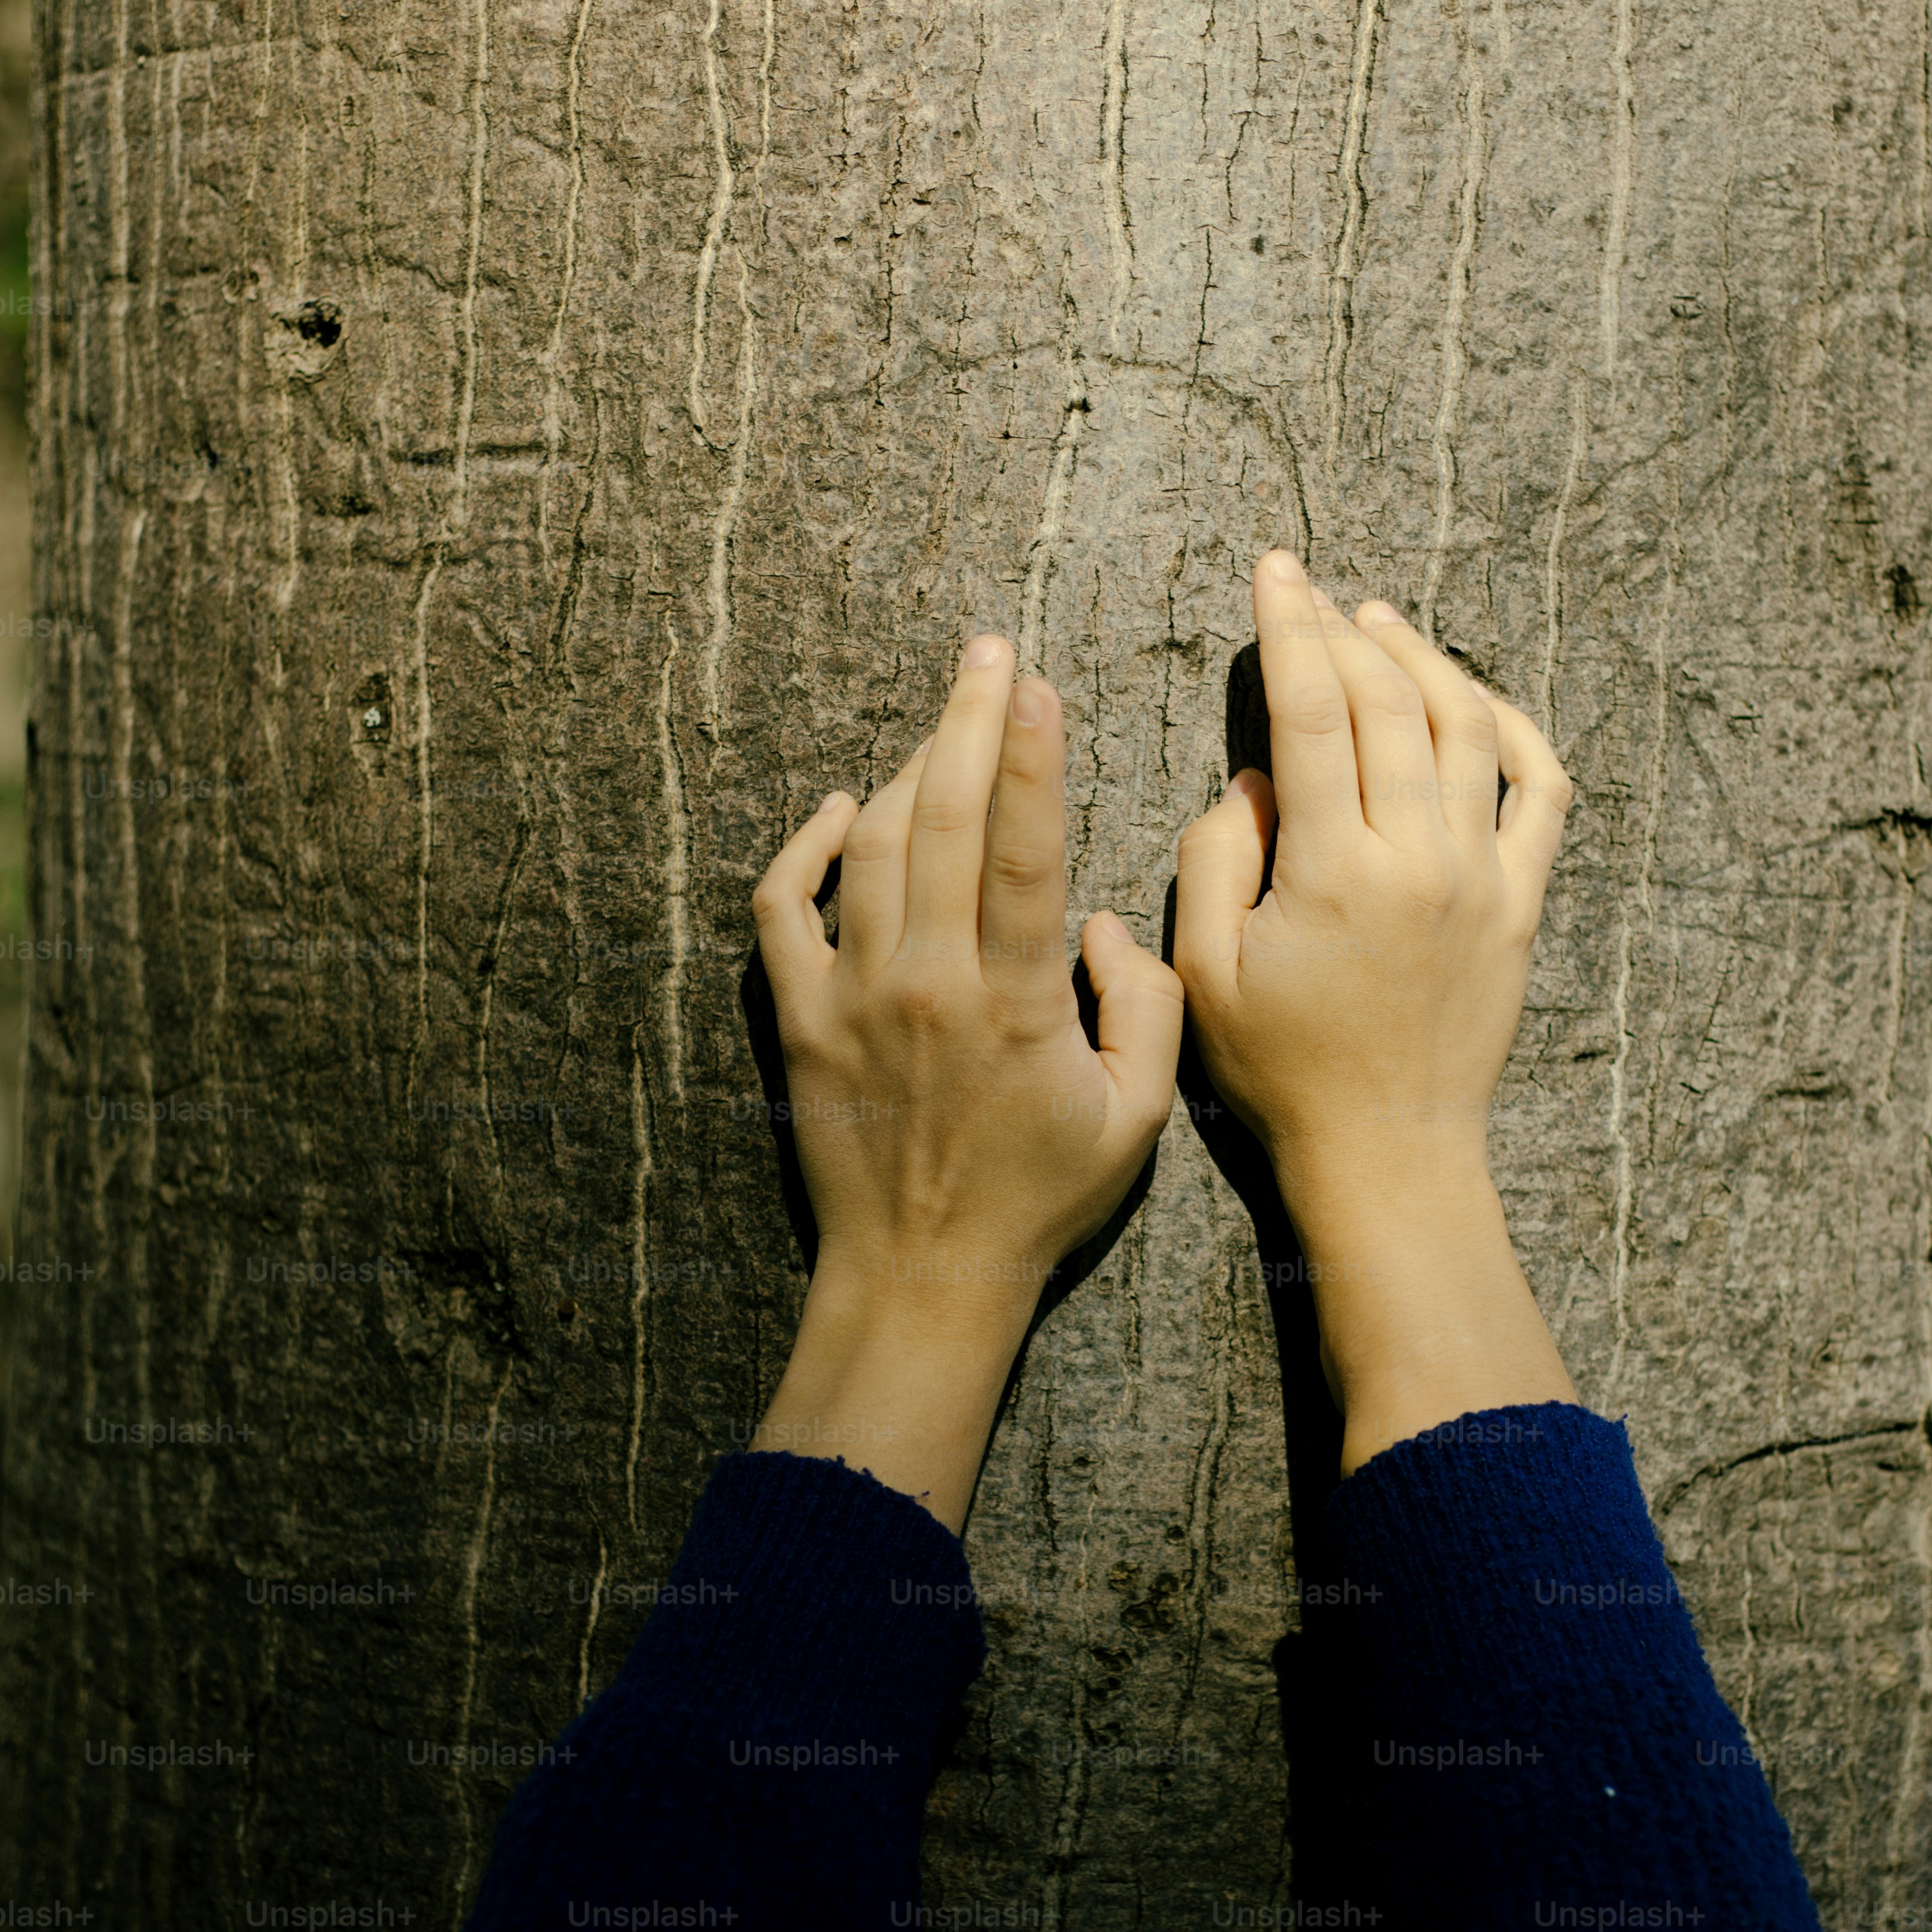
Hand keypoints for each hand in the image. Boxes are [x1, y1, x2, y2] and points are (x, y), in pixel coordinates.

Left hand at [746, 634, 1184, 1524]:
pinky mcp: (800, 1021)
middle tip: (986, 653)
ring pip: (868, 845)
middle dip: (967, 720)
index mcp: (1012, 1001)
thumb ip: (1147, 1008)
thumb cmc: (1039, 1199)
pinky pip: (784, 908)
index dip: (1028, 755)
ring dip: (905, 770)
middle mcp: (924, 982)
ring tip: (943, 724)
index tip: (1034, 682)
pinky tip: (836, 807)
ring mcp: (850, 997)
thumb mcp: (1139, 1117)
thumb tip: (1110, 923)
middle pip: (939, 816)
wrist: (922, 1278)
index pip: (1020, 847)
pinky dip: (804, 847)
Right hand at [1175, 548, 1574, 1205]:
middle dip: (1342, 629)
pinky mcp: (1523, 902)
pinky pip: (1542, 787)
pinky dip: (1513, 726)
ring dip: (1422, 659)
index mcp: (1336, 870)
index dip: (1290, 628)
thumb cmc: (1283, 1069)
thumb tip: (1255, 777)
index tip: (1273, 569)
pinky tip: (1474, 696)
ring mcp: (1485, 876)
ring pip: (1467, 726)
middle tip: (1309, 588)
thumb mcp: (1208, 970)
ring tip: (1377, 622)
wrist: (1388, 1150)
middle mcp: (1421, 859)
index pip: (1311, 713)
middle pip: (1388, 703)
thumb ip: (1218, 858)